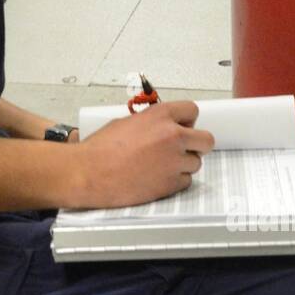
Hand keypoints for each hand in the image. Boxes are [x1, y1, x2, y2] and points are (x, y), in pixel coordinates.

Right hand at [73, 101, 213, 208]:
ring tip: (160, 167)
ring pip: (196, 163)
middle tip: (182, 150)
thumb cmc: (100, 149)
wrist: (88, 173)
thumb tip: (161, 128)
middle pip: (206, 140)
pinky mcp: (171, 184)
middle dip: (196, 145)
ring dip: (183, 165)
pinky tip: (156, 179)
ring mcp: (174, 161)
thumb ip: (151, 123)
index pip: (192, 110)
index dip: (187, 120)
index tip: (181, 127)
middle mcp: (173, 136)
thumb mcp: (126, 122)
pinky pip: (185, 182)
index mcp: (161, 115)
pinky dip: (174, 182)